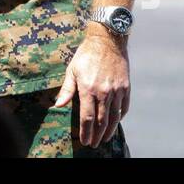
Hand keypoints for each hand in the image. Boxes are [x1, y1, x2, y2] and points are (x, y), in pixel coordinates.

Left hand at [53, 25, 130, 147]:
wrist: (107, 40)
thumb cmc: (86, 54)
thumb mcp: (72, 70)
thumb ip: (67, 89)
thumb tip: (58, 105)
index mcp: (88, 89)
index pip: (87, 117)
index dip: (86, 131)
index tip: (84, 141)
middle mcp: (104, 92)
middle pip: (101, 121)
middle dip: (97, 135)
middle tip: (94, 144)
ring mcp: (116, 90)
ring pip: (114, 117)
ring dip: (109, 130)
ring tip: (105, 138)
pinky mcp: (125, 87)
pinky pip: (124, 106)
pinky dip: (120, 116)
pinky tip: (116, 122)